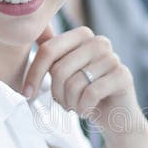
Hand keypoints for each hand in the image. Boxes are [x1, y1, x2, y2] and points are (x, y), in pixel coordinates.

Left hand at [23, 25, 147, 147]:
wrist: (117, 116)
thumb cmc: (86, 93)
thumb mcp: (64, 71)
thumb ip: (50, 53)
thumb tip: (24, 31)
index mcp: (82, 35)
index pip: (48, 50)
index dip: (34, 74)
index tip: (27, 94)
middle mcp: (99, 42)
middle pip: (59, 69)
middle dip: (57, 94)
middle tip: (64, 104)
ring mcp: (113, 58)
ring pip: (74, 84)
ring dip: (71, 103)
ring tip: (77, 107)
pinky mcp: (123, 76)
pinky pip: (90, 93)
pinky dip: (84, 108)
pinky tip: (87, 110)